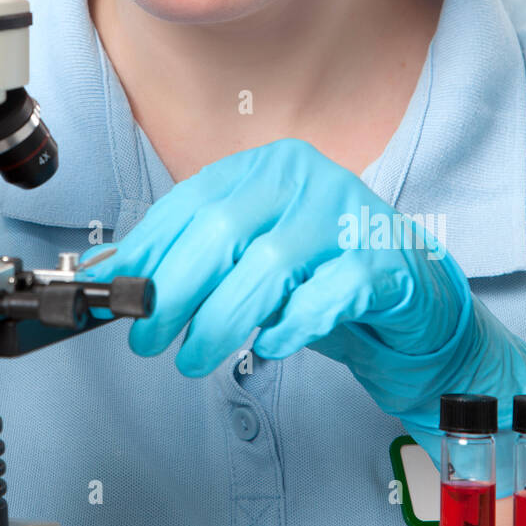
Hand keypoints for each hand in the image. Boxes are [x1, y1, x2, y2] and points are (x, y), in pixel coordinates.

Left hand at [76, 139, 525, 459]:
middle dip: (173, 292)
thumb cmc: (319, 277)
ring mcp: (348, 216)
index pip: (190, 202)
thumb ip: (192, 258)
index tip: (114, 293)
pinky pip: (327, 295)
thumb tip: (114, 276)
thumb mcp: (249, 258)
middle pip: (221, 231)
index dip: (146, 250)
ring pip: (267, 266)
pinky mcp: (384, 262)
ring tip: (193, 358)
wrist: (412, 301)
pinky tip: (267, 348)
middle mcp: (305, 179)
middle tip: (147, 340)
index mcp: (264, 167)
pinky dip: (289, 326)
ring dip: (219, 321)